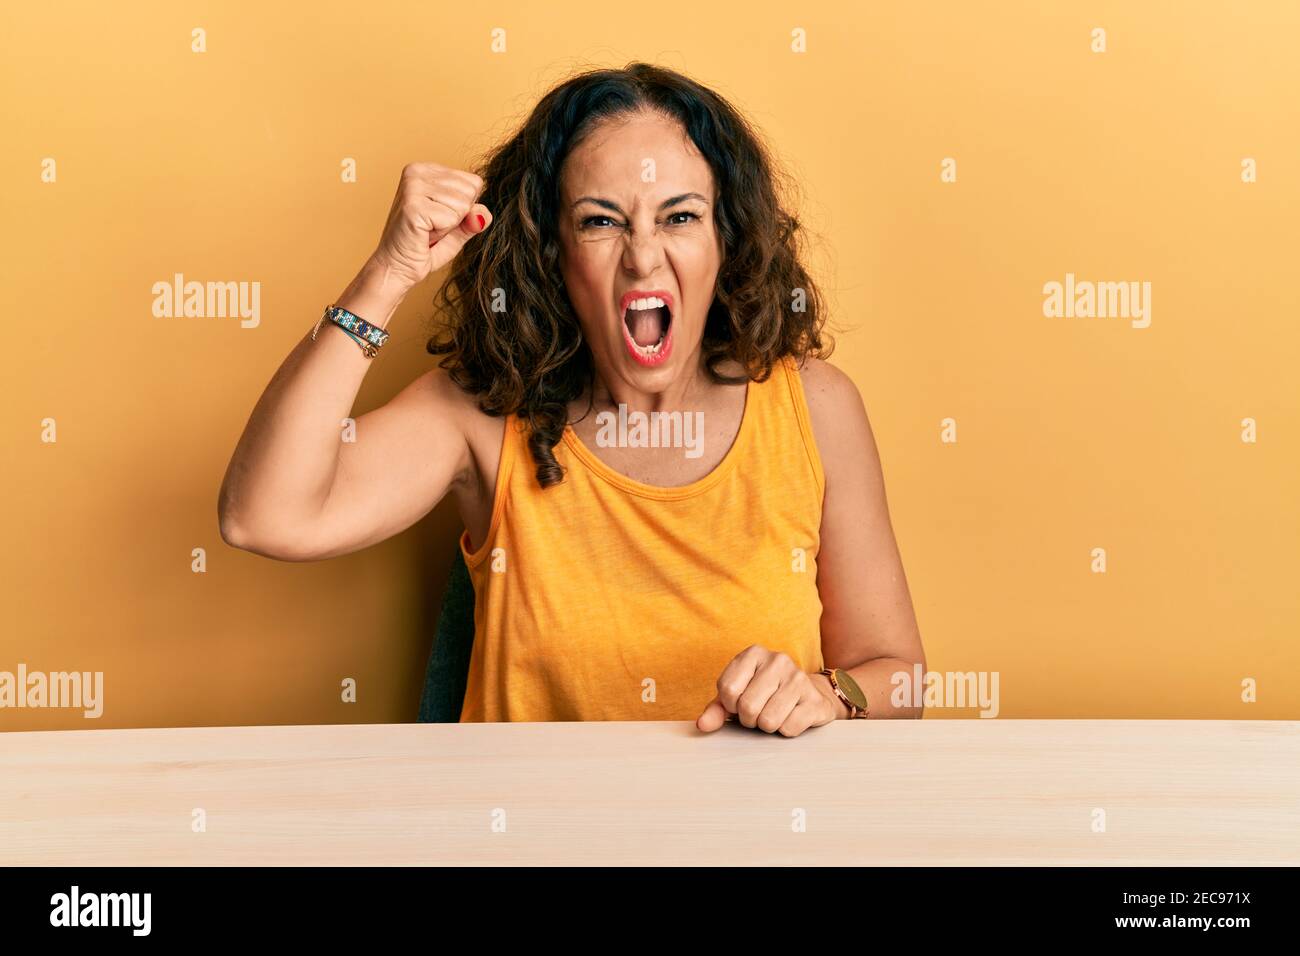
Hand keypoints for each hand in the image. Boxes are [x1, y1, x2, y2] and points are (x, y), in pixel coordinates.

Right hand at [370, 162, 492, 290]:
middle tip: (432, 226)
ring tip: (427, 230)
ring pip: (463, 205)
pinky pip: (452, 218)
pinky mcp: (413, 205)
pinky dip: (442, 233)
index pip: (474, 182)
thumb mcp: (458, 229)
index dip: (464, 208)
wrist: (396, 268)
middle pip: (471, 191)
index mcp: (427, 169)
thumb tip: (483, 213)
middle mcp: (417, 171)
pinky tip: (423, 234)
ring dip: (449, 226)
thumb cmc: (423, 247)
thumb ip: (476, 217)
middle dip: (457, 217)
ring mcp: (413, 186)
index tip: (439, 217)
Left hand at [696, 645, 845, 736]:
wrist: (807, 695)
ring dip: (767, 726)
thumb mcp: (736, 696)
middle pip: (747, 707)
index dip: (731, 705)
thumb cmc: (764, 694)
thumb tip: (702, 724)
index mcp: (753, 654)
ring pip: (768, 720)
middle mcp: (777, 660)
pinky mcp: (814, 700)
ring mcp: (798, 679)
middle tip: (758, 711)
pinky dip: (786, 730)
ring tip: (774, 713)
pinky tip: (791, 716)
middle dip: (749, 719)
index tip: (740, 702)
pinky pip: (789, 728)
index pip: (727, 690)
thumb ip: (717, 709)